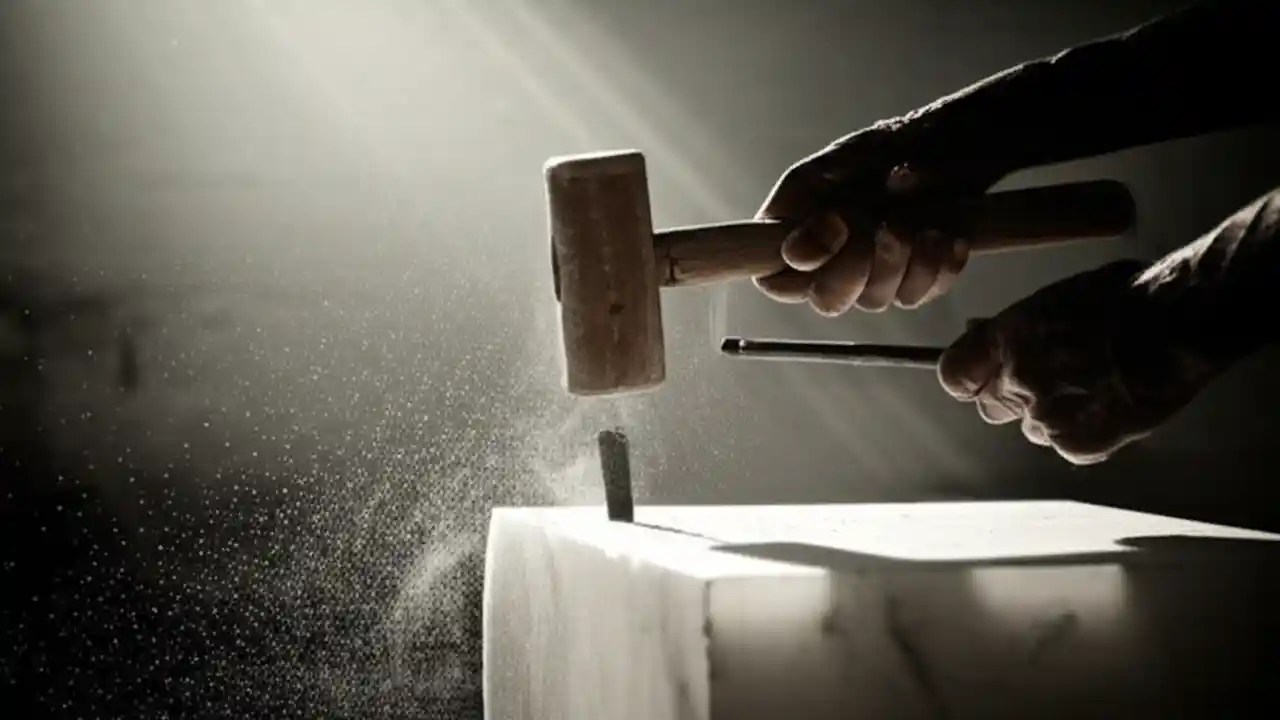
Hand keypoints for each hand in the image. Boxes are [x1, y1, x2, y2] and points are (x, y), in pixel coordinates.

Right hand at [754, 121, 1005, 315]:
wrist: (939, 147)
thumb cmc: (879, 153)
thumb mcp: (834, 169)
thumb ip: (810, 210)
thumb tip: (796, 256)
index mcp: (796, 238)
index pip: (775, 279)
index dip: (802, 266)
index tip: (837, 224)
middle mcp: (828, 267)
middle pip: (828, 300)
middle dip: (858, 268)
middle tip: (887, 227)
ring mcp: (870, 280)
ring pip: (875, 300)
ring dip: (902, 263)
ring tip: (924, 227)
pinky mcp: (911, 284)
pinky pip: (918, 295)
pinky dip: (936, 267)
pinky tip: (946, 237)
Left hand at [936, 260, 1225, 464]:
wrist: (1180, 324)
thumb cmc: (1129, 298)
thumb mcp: (1059, 296)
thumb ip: (1018, 325)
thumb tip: (985, 331)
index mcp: (1008, 337)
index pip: (954, 373)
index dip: (969, 379)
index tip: (979, 379)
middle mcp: (1018, 378)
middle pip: (991, 406)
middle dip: (1013, 398)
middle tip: (1055, 382)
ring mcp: (1047, 414)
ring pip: (1033, 429)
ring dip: (1056, 417)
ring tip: (1098, 390)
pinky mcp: (1079, 443)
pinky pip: (1070, 448)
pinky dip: (1089, 435)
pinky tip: (1115, 407)